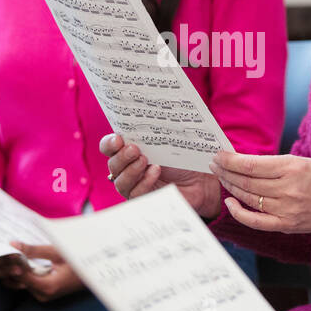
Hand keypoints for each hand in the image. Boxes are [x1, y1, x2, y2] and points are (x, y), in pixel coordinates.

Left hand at [2, 242, 84, 302]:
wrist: (92, 273)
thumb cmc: (76, 261)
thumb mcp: (55, 252)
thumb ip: (33, 250)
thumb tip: (13, 246)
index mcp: (47, 287)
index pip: (21, 276)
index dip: (13, 263)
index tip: (8, 250)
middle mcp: (43, 295)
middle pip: (19, 281)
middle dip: (13, 266)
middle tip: (9, 251)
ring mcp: (44, 296)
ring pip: (22, 283)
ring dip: (18, 270)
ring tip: (17, 255)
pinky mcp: (44, 294)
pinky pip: (29, 283)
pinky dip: (25, 273)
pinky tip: (25, 262)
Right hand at [100, 132, 220, 219]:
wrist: (202, 179)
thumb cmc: (183, 157)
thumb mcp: (169, 141)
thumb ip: (155, 130)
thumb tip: (149, 109)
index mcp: (129, 151)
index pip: (108, 147)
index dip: (109, 143)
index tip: (118, 139)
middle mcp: (128, 169)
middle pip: (113, 164)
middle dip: (122, 156)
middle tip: (135, 149)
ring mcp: (135, 186)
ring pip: (121, 182)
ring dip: (131, 171)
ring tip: (145, 161)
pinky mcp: (145, 200)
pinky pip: (136, 194)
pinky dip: (144, 182)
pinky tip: (155, 172)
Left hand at [209, 151, 310, 236]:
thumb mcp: (304, 161)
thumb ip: (276, 165)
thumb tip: (245, 164)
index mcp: (293, 167)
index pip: (251, 165)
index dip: (230, 160)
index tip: (219, 155)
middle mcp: (288, 189)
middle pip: (246, 181)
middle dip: (226, 171)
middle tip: (214, 164)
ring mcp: (287, 209)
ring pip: (249, 198)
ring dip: (231, 187)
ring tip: (221, 178)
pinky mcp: (288, 225)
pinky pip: (256, 221)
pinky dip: (239, 212)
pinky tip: (229, 203)